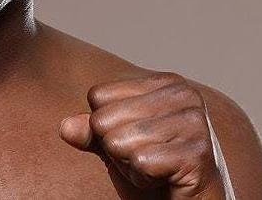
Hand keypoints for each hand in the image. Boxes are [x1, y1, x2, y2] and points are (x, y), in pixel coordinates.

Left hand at [59, 72, 227, 199]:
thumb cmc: (153, 169)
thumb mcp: (115, 145)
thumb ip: (90, 131)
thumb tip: (65, 127)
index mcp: (165, 83)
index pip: (98, 96)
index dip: (106, 127)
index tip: (135, 140)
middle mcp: (184, 95)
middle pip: (104, 120)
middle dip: (116, 148)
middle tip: (146, 158)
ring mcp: (194, 123)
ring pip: (118, 142)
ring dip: (130, 165)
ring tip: (155, 168)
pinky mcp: (196, 154)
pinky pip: (140, 163)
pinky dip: (143, 179)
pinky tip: (163, 179)